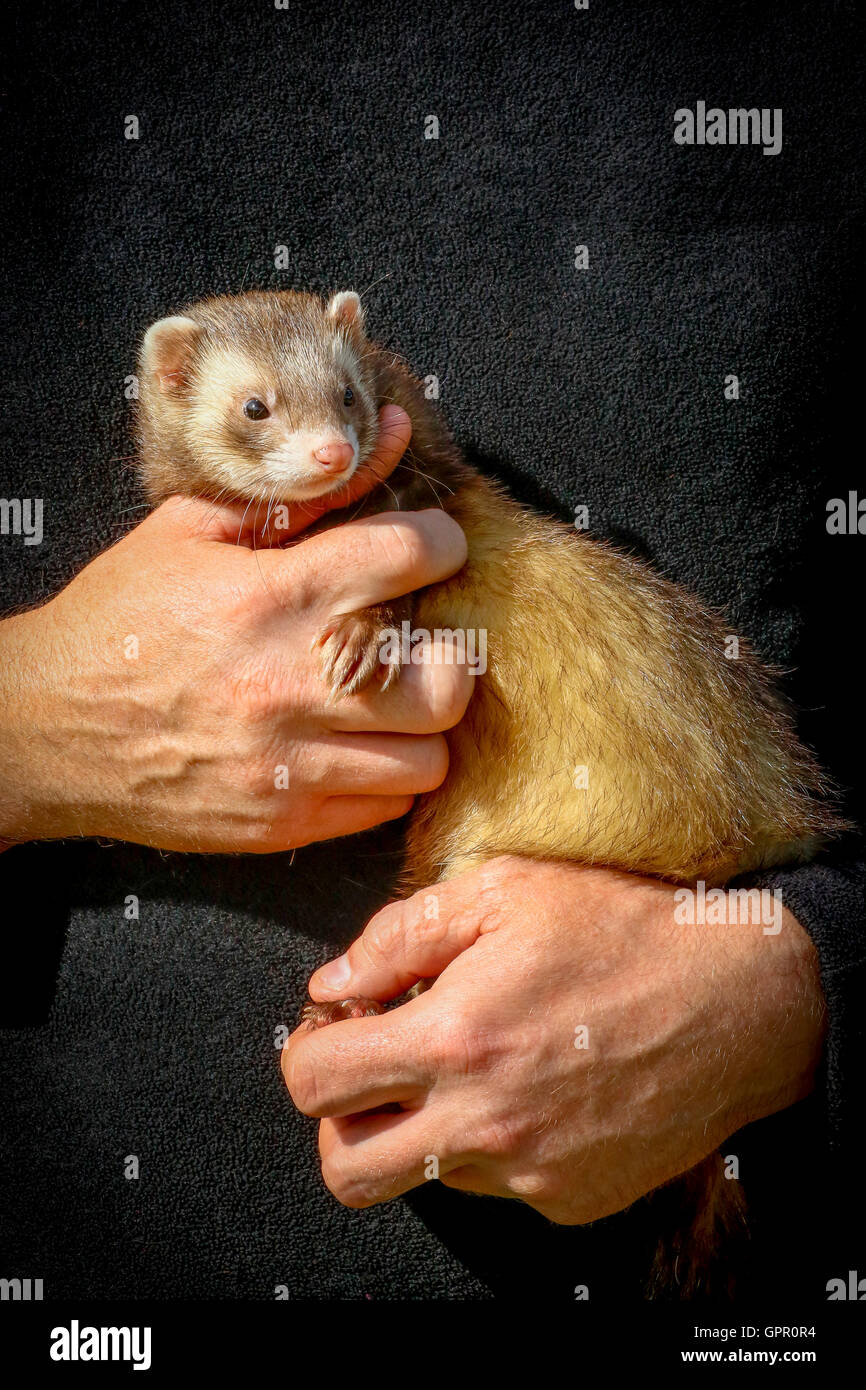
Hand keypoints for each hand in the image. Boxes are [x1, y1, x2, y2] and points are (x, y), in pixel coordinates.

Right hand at [0, 406, 472, 851]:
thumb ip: (299, 497)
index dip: (441, 543)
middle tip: (422, 643)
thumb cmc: (117, 619)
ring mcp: (290, 761)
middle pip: (446, 678)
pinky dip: (385, 777)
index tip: (431, 551)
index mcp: (273, 595)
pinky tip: (355, 748)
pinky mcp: (282, 821)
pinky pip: (384, 807)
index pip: (412, 555)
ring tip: (391, 705)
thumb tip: (385, 438)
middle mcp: (292, 681)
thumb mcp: (191, 532)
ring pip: (429, 757)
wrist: (43, 727)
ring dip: (422, 726)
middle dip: (450, 653)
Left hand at [282, 857, 825, 1221]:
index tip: (341, 1024)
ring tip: (459, 1072)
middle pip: (344, 1168)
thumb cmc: (622, 929)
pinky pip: (495, 1188)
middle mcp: (482, 1122)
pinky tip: (529, 1088)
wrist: (738, 1000)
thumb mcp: (506, 889)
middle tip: (373, 1068)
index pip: (314, 1081)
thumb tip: (331, 981)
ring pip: (420, 1180)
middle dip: (337, 1118)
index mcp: (454, 1038)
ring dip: (416, 1131)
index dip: (308, 1048)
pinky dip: (492, 1146)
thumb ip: (400, 933)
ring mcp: (526, 1172)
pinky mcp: (568, 1200)